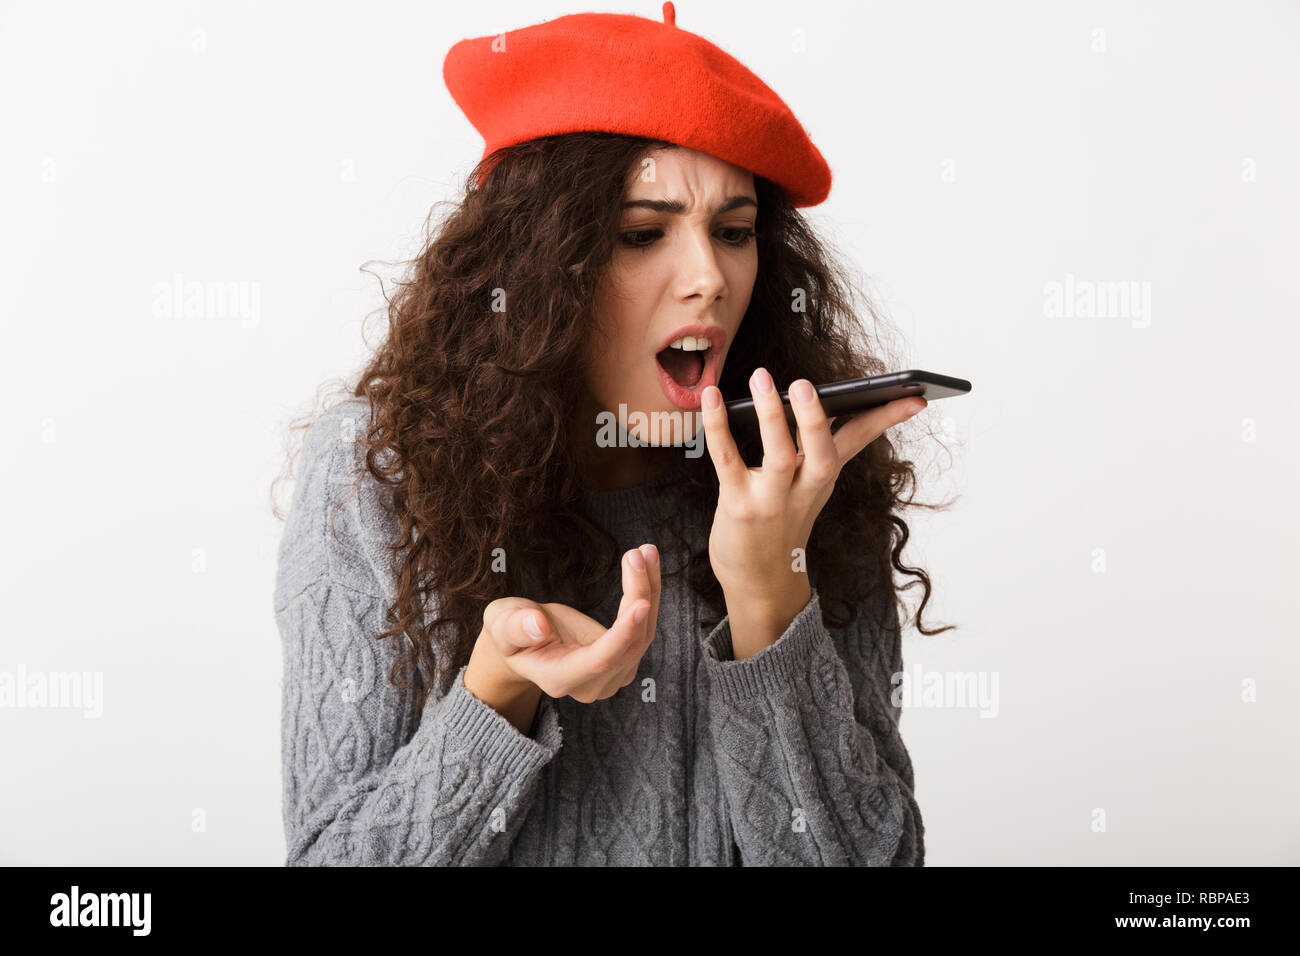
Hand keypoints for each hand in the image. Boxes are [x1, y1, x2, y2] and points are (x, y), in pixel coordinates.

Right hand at [475, 544, 660, 702]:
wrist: (523, 640)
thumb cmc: (509, 631)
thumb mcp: (501, 624)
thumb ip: (515, 628)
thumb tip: (538, 625)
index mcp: (559, 678)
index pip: (600, 660)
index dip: (623, 634)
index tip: (642, 603)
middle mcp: (592, 685)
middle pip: (630, 643)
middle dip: (640, 594)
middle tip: (640, 552)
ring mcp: (612, 676)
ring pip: (643, 633)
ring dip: (649, 589)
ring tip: (647, 550)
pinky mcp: (624, 660)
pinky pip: (644, 626)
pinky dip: (649, 592)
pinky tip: (646, 562)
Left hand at [700, 368, 925, 610]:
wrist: (761, 583)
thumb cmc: (781, 526)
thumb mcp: (809, 488)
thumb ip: (814, 448)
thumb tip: (818, 399)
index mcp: (822, 478)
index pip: (859, 442)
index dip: (886, 419)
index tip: (915, 396)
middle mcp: (802, 489)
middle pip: (821, 453)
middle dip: (815, 418)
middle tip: (805, 383)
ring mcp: (770, 499)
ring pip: (778, 456)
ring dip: (770, 416)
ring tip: (762, 379)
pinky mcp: (738, 504)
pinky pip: (727, 460)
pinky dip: (718, 428)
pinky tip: (711, 398)